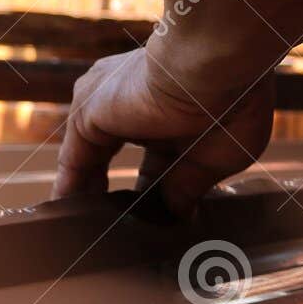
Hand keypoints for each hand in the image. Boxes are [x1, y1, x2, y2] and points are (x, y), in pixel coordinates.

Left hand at [53, 47, 273, 217]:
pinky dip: (70, 190)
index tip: (149, 228)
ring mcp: (106, 107)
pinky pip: (72, 161)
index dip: (149, 195)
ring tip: (82, 237)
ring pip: (88, 160)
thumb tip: (179, 214)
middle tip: (106, 236)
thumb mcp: (216, 157)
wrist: (216, 66)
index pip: (150, 162)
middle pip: (112, 159)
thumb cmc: (233, 101)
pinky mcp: (88, 113)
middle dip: (109, 196)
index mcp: (170, 112)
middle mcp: (132, 105)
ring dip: (85, 196)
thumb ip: (189, 186)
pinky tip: (69, 220)